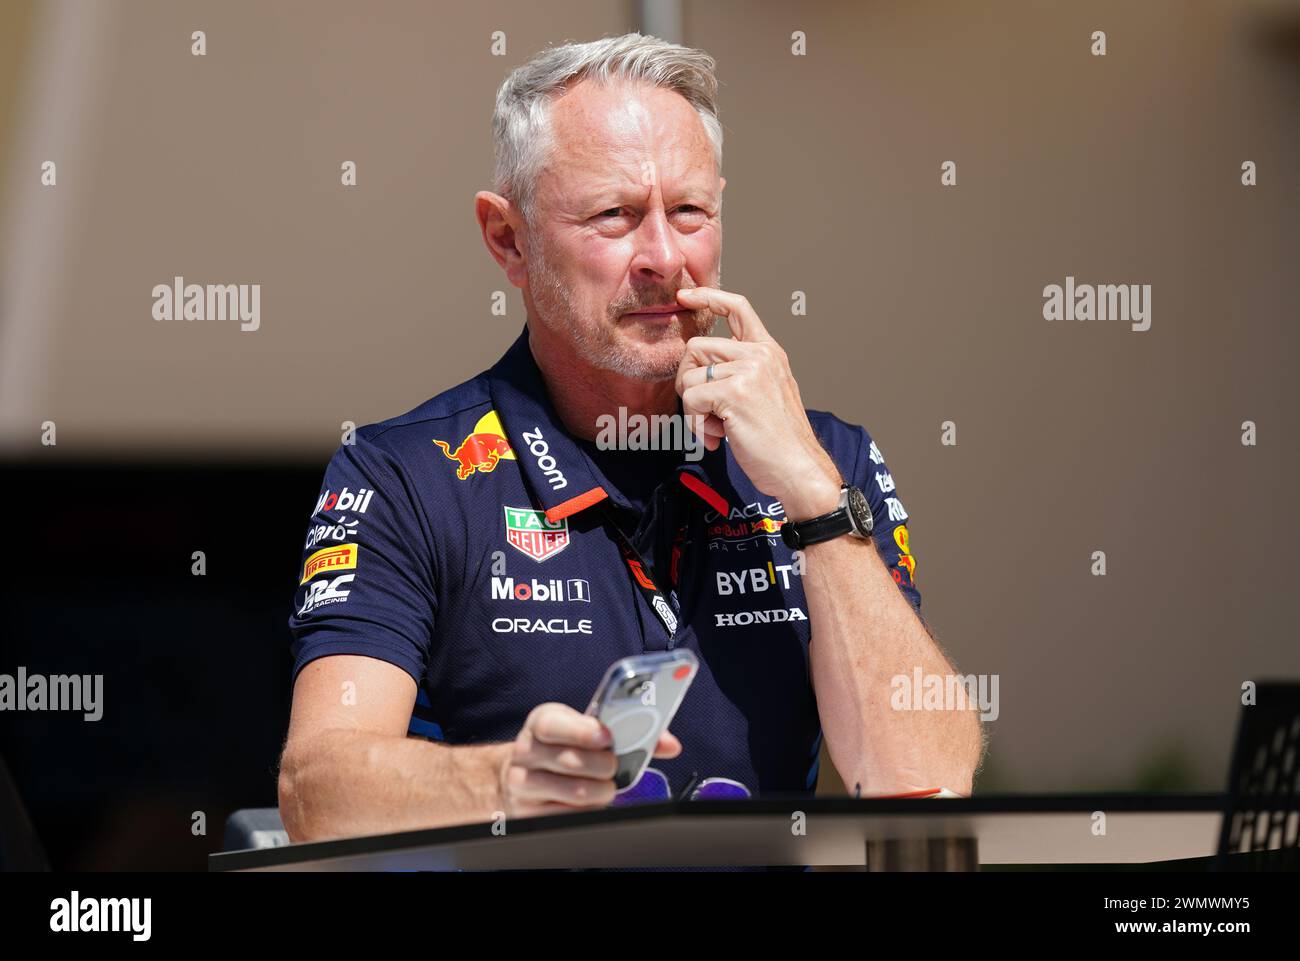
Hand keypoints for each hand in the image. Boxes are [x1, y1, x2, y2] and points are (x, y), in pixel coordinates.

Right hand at [498, 702, 681, 818]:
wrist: (526, 771)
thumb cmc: (565, 745)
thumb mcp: (586, 728)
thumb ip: (628, 731)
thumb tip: (670, 745)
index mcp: (541, 722)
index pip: (552, 725)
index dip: (581, 731)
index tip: (607, 737)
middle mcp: (526, 751)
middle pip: (569, 761)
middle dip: (603, 765)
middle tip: (614, 765)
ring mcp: (523, 783)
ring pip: (575, 792)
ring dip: (602, 790)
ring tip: (606, 785)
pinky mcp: (528, 812)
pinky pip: (568, 816)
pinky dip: (589, 809)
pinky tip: (590, 800)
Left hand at [673, 286, 841, 520]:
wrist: (798, 468)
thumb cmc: (779, 440)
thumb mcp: (765, 393)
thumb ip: (739, 373)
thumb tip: (698, 369)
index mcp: (769, 351)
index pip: (738, 307)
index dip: (708, 297)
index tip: (685, 296)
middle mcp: (760, 354)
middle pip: (696, 347)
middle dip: (688, 382)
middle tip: (703, 411)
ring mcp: (748, 371)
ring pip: (689, 377)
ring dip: (693, 409)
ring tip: (716, 428)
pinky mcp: (735, 392)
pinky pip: (691, 399)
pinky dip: (696, 424)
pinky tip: (717, 438)